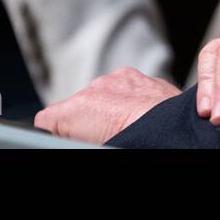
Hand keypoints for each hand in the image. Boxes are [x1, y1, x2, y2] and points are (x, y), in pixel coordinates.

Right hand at [34, 67, 180, 143]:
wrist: (171, 130)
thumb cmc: (135, 139)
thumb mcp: (90, 142)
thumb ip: (69, 130)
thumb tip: (63, 130)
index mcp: (76, 107)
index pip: (48, 119)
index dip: (60, 132)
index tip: (72, 140)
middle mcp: (95, 87)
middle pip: (78, 106)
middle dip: (87, 120)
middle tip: (104, 136)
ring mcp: (119, 79)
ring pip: (103, 94)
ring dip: (109, 108)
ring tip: (125, 127)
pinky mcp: (140, 77)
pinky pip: (125, 88)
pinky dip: (129, 100)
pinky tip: (139, 117)